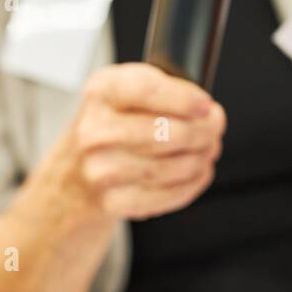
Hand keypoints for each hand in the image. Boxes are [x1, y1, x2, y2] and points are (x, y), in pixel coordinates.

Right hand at [61, 63, 225, 220]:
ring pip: (176, 166)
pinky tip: (198, 171)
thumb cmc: (117, 123)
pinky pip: (170, 195)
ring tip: (208, 149)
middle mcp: (95, 130)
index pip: (147, 89)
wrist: (77, 171)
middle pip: (169, 132)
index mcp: (102, 91)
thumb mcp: (130, 91)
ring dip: (203, 157)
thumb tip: (209, 115)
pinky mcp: (112, 202)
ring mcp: (100, 170)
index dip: (185, 98)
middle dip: (205, 130)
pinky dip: (194, 183)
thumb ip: (168, 92)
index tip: (206, 105)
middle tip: (215, 127)